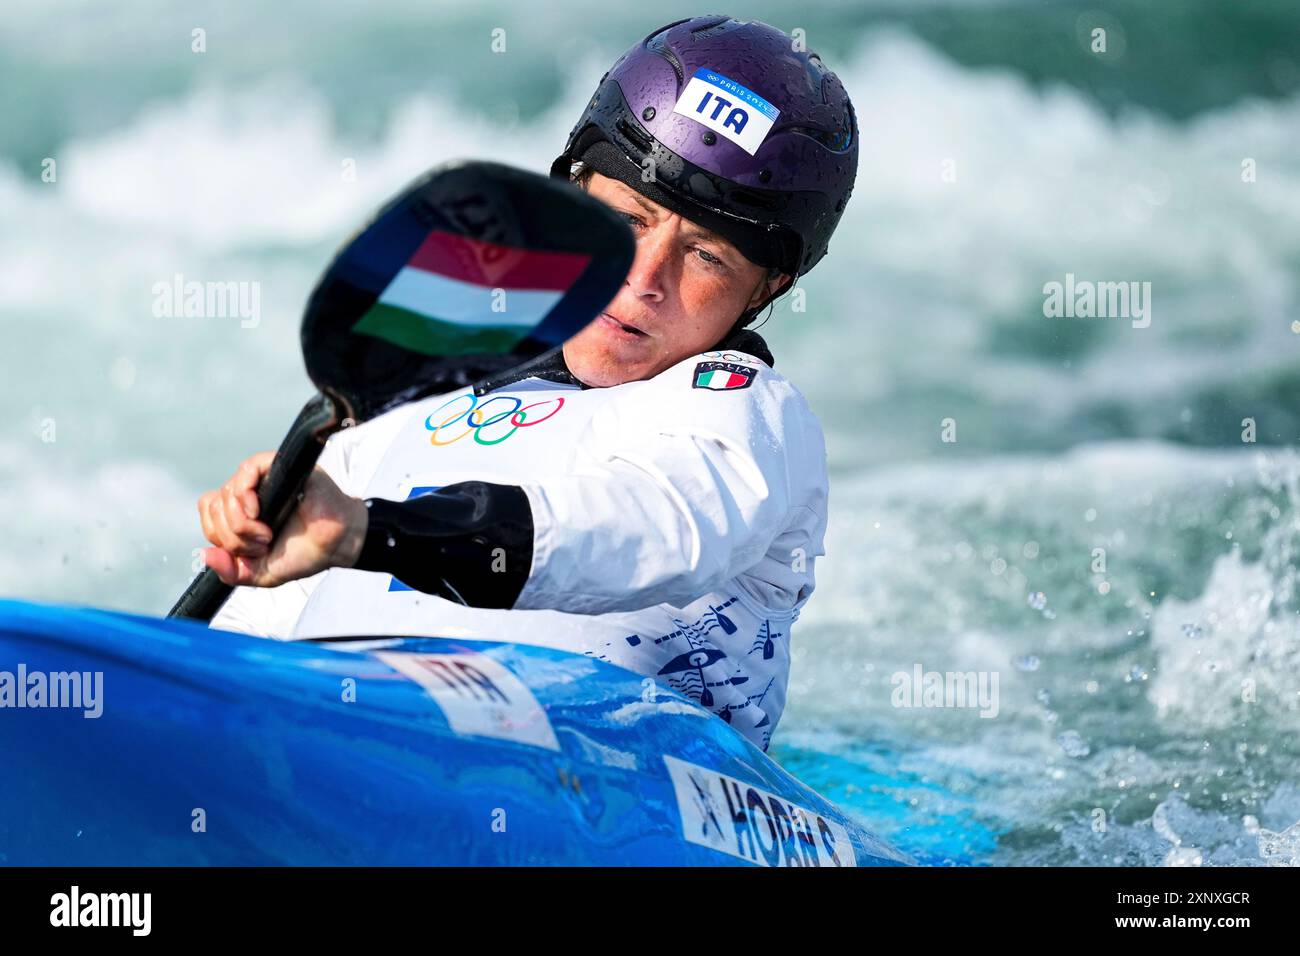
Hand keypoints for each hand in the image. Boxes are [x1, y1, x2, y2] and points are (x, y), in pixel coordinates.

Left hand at [197, 451, 368, 587]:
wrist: (336, 544)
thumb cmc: (304, 553)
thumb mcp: (260, 573)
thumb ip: (230, 572)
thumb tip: (204, 554)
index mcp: (241, 513)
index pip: (209, 513)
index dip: (221, 537)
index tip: (251, 551)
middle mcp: (249, 493)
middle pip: (215, 507)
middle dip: (234, 536)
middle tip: (263, 543)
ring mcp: (263, 479)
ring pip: (227, 493)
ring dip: (242, 524)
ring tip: (267, 534)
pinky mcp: (279, 467)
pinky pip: (246, 470)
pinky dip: (244, 494)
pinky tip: (258, 510)